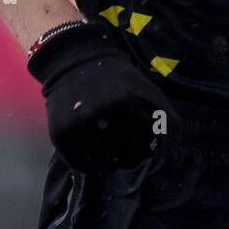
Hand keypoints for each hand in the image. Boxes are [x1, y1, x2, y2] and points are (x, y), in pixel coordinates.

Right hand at [27, 21, 164, 171]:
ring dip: (116, 164)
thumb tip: (170, 148)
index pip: (147, 137)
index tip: (151, 139)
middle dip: (137, 154)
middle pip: (127, 154)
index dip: (153, 140)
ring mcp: (75, 127)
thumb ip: (163, 115)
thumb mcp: (145, 88)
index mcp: (121, 102)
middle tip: (136, 149)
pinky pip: (81, 165)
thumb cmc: (116, 78)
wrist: (74, 62)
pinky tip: (102, 156)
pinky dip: (94, 166)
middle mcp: (95, 116)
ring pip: (105, 165)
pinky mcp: (59, 135)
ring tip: (119, 154)